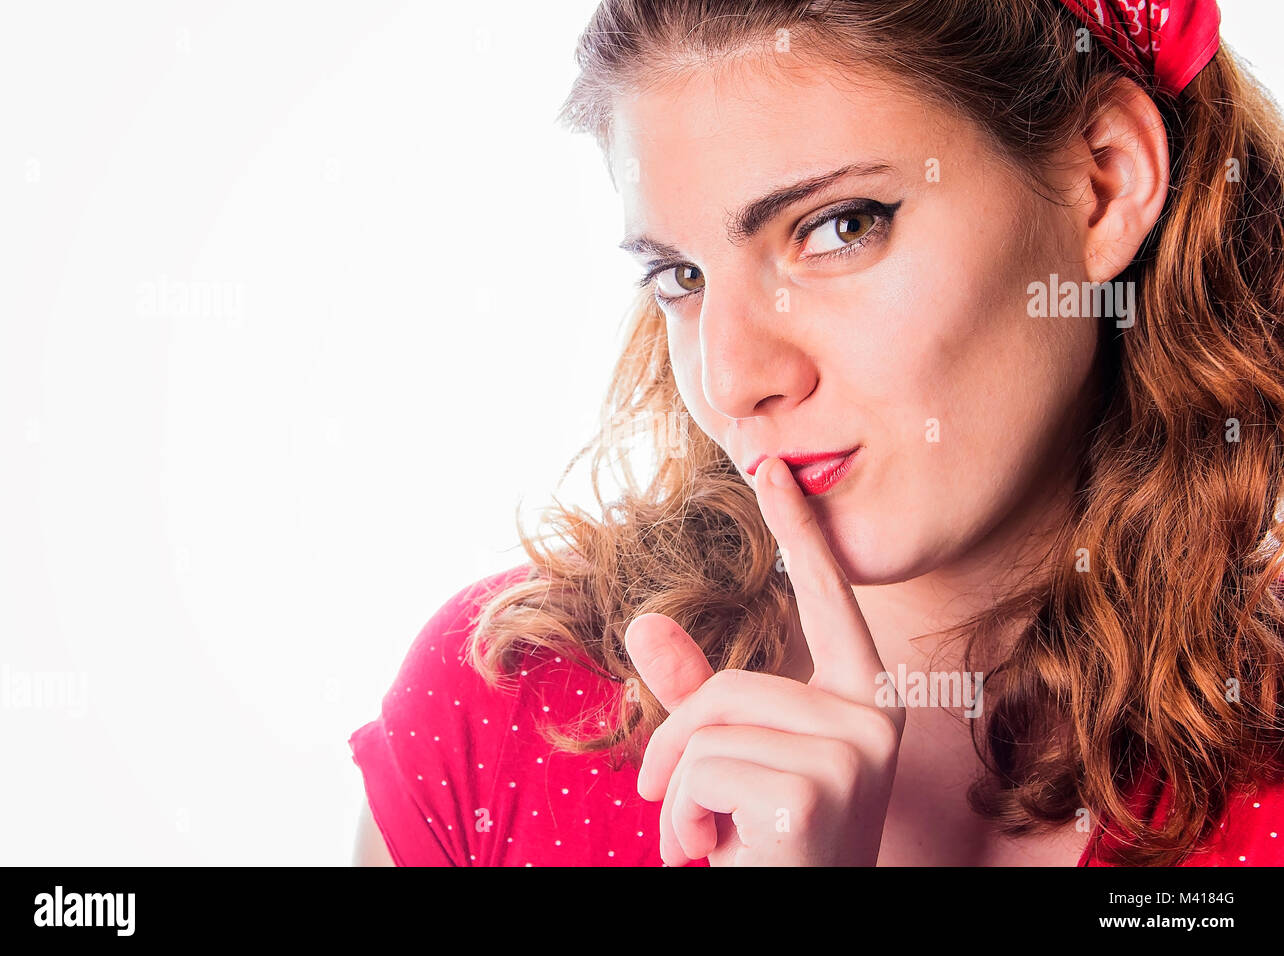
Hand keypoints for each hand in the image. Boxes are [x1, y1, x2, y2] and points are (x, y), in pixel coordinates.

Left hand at [623, 455, 904, 865]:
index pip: (827, 601)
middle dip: (677, 750)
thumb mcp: (732, 764)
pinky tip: (717, 855)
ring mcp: (854, 753)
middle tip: (678, 809)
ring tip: (708, 842)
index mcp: (862, 702)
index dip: (799, 532)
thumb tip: (642, 621)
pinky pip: (699, 769)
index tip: (772, 465)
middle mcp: (873, 720)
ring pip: (706, 728)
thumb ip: (695, 695)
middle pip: (728, 685)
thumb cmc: (770, 847)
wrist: (795, 922)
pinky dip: (682, 820)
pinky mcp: (814, 789)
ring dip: (678, 794)